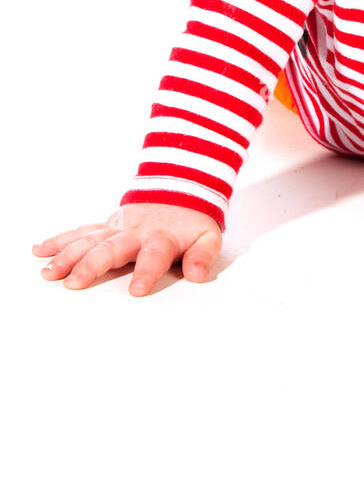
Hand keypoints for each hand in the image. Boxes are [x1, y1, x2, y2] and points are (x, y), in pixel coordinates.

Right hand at [32, 203, 222, 296]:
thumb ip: (202, 256)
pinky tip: (40, 251)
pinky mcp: (106, 225)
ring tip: (49, 273)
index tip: (137, 291)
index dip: (146, 272)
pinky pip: (81, 232)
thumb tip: (197, 275)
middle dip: (92, 266)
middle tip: (75, 284)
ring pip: (89, 241)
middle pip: (111, 249)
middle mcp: (135, 231)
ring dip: (67, 256)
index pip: (154, 256)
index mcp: (162, 238)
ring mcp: (117, 227)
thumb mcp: (207, 237)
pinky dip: (59, 240)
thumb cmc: (192, 221)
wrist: (180, 188)